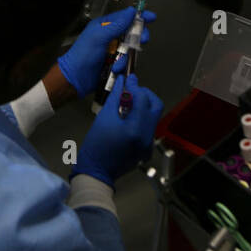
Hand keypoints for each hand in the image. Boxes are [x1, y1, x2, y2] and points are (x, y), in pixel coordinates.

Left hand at [56, 7, 155, 97]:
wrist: (76, 78)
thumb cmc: (83, 54)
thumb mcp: (99, 36)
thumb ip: (117, 24)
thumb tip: (131, 11)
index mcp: (105, 26)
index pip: (126, 17)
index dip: (139, 17)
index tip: (152, 17)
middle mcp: (110, 37)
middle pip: (132, 33)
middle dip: (138, 37)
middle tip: (143, 40)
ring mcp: (113, 50)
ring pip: (130, 49)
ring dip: (126, 56)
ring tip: (117, 61)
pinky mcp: (114, 63)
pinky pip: (126, 61)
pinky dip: (121, 65)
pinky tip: (113, 68)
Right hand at [72, 71, 163, 186]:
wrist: (96, 171)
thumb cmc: (96, 146)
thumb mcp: (104, 117)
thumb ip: (116, 97)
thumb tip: (122, 82)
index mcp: (135, 129)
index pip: (142, 98)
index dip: (135, 86)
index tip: (129, 79)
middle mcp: (146, 137)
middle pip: (155, 106)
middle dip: (145, 94)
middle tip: (132, 90)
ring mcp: (148, 144)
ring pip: (153, 116)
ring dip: (143, 106)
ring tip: (127, 105)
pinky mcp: (147, 149)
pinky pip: (149, 128)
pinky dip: (141, 119)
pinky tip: (128, 119)